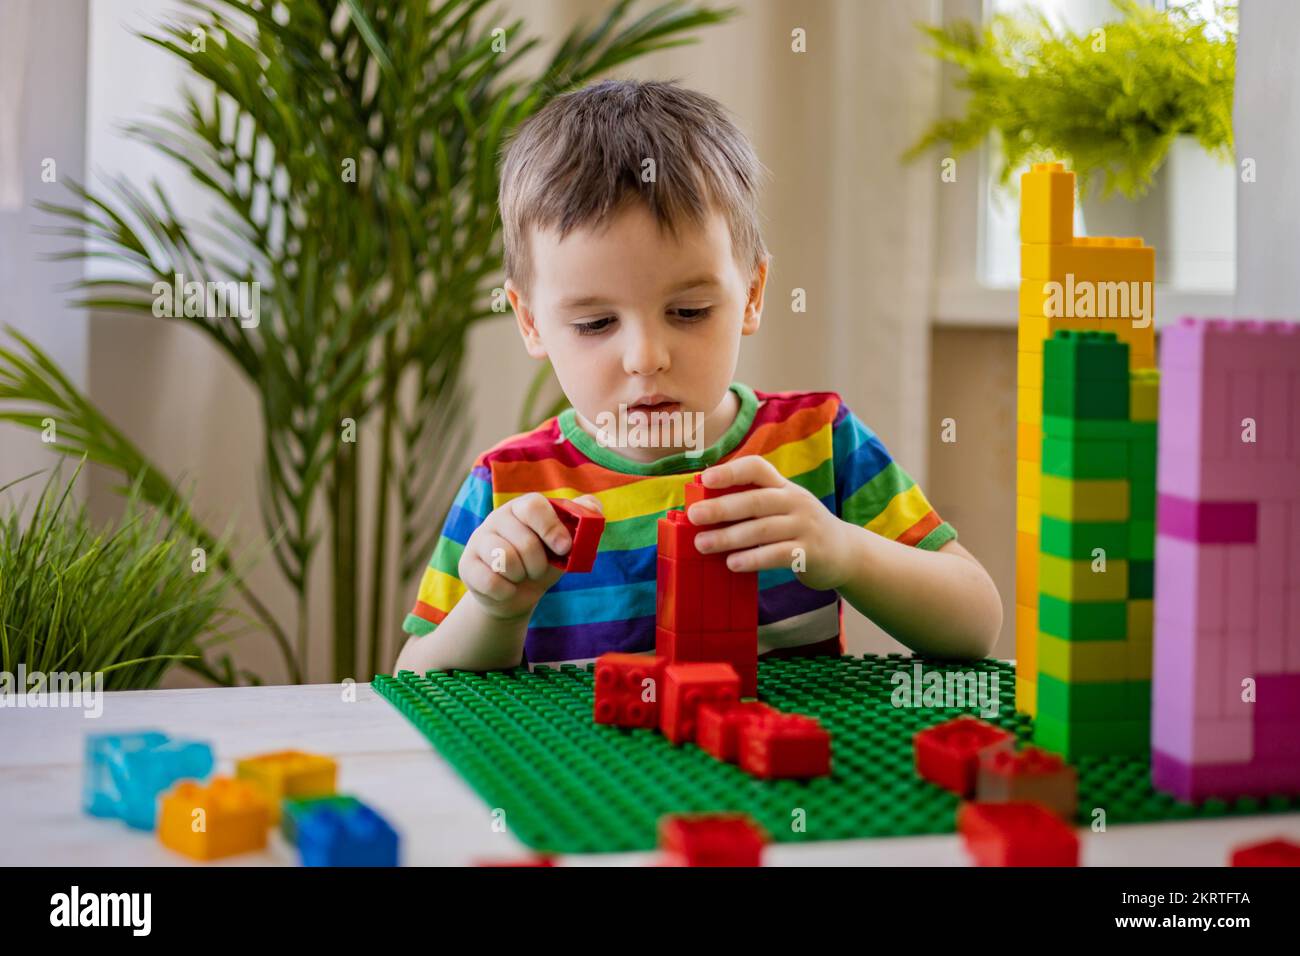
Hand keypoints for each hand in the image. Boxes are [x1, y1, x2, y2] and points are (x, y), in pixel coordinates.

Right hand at [459, 492, 603, 620]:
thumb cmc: (543, 562)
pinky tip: (507, 588)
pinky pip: (489, 580)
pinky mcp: (467, 564)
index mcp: (523, 507)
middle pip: (523, 539)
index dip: (551, 528)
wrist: (517, 594)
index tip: (565, 549)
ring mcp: (479, 539)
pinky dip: (506, 591)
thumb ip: (583, 521)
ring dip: (521, 576)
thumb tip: (592, 507)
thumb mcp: (565, 545)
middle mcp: (498, 518)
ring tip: (521, 576)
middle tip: (538, 570)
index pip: (533, 506)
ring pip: (504, 559)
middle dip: (539, 563)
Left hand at [686, 456, 852, 590]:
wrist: (846, 552)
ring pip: (763, 529)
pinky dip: (754, 558)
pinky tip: (733, 564)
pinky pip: (778, 555)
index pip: (758, 468)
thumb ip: (753, 504)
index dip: (731, 471)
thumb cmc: (800, 529)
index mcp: (784, 487)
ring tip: (702, 544)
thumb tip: (705, 508)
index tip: (705, 478)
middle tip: (693, 516)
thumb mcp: (783, 508)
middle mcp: (795, 502)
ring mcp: (805, 527)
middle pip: (755, 500)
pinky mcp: (811, 553)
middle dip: (721, 507)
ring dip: (729, 537)